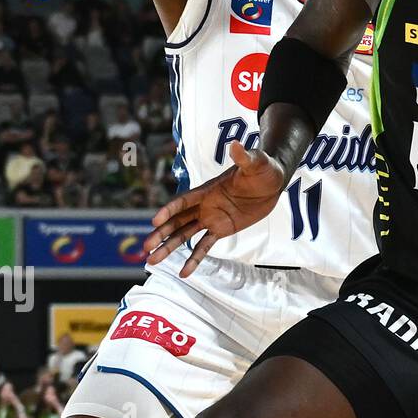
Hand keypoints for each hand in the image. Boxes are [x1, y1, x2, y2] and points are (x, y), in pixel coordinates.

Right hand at [146, 142, 284, 276]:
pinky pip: (204, 246)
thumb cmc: (262, 169)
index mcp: (207, 190)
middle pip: (177, 221)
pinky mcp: (221, 229)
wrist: (272, 182)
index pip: (184, 201)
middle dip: (161, 233)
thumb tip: (236, 144)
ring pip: (184, 235)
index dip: (169, 210)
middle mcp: (204, 205)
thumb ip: (244, 157)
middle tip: (145, 246)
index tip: (155, 221)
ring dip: (168, 247)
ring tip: (151, 261)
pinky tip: (183, 273)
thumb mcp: (255, 163)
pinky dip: (193, 259)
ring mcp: (211, 218)